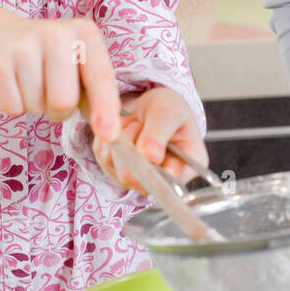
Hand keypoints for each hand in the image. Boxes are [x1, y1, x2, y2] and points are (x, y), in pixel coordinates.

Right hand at [0, 9, 121, 138]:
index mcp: (84, 32)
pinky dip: (13, 104)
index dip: (105, 108)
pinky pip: (13, 108)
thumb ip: (95, 91)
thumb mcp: (76, 61)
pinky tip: (11, 80)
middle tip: (49, 90)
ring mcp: (23, 46)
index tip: (108, 135)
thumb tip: (108, 133)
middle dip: (59, 110)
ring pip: (37, 107)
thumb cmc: (46, 56)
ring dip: (34, 104)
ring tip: (28, 79)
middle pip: (65, 101)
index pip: (100, 76)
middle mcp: (56, 34)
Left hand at [91, 86, 208, 191]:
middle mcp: (162, 181)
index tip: (143, 149)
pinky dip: (108, 138)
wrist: (149, 107)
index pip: (170, 183)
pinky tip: (123, 130)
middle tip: (140, 124)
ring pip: (115, 167)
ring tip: (135, 125)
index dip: (152, 171)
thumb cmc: (168, 108)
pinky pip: (102, 156)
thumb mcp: (170, 110)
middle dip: (133, 146)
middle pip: (135, 178)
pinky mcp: (116, 173)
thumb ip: (160, 132)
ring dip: (121, 139)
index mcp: (187, 167)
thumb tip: (150, 156)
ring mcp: (137, 180)